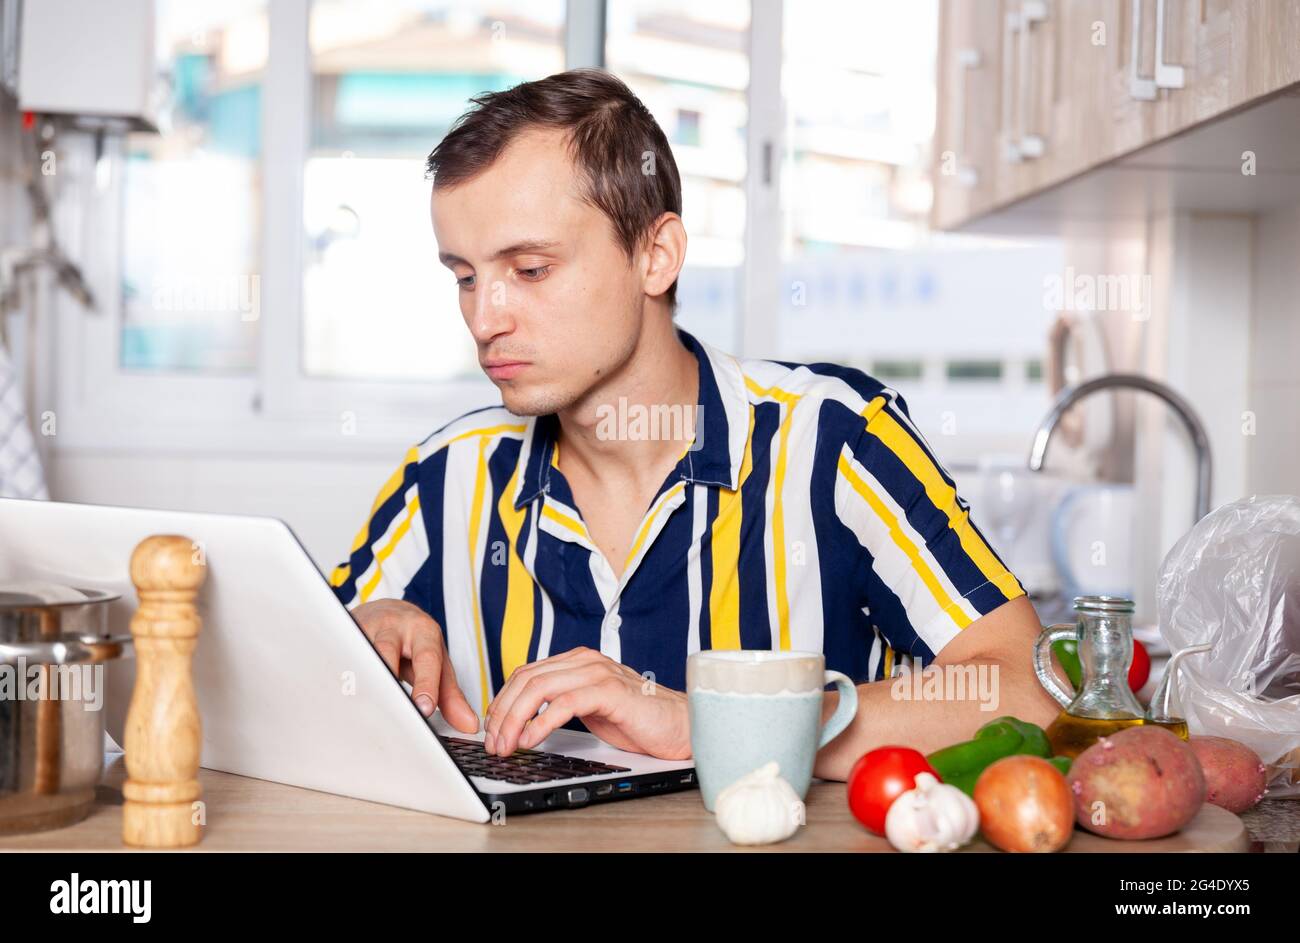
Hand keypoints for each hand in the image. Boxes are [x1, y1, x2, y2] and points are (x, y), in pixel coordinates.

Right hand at [349, 598, 478, 733]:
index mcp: (423, 631)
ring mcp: (366, 626)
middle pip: (387, 649)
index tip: (424, 708)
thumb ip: (451, 695)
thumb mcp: (438, 664)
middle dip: (387, 676)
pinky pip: (339, 654)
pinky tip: (337, 693)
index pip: (426, 657)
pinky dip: (339, 675)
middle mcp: (394, 625)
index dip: (426, 683)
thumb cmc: (415, 642)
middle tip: (390, 707)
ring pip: (359, 651)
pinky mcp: (343, 633)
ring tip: (358, 703)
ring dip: (358, 677)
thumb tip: (469, 726)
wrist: (387, 611)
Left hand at [483, 647, 690, 759]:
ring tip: (506, 745)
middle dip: (502, 713)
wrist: (680, 725)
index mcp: (577, 661)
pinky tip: (531, 740)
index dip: (502, 702)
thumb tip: (520, 724)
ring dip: (515, 720)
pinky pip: (564, 703)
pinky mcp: (610, 691)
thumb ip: (559, 706)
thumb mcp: (589, 710)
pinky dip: (541, 723)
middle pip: (525, 679)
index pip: (525, 674)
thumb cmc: (638, 720)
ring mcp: (598, 673)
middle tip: (493, 743)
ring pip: (539, 687)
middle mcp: (584, 661)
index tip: (492, 729)